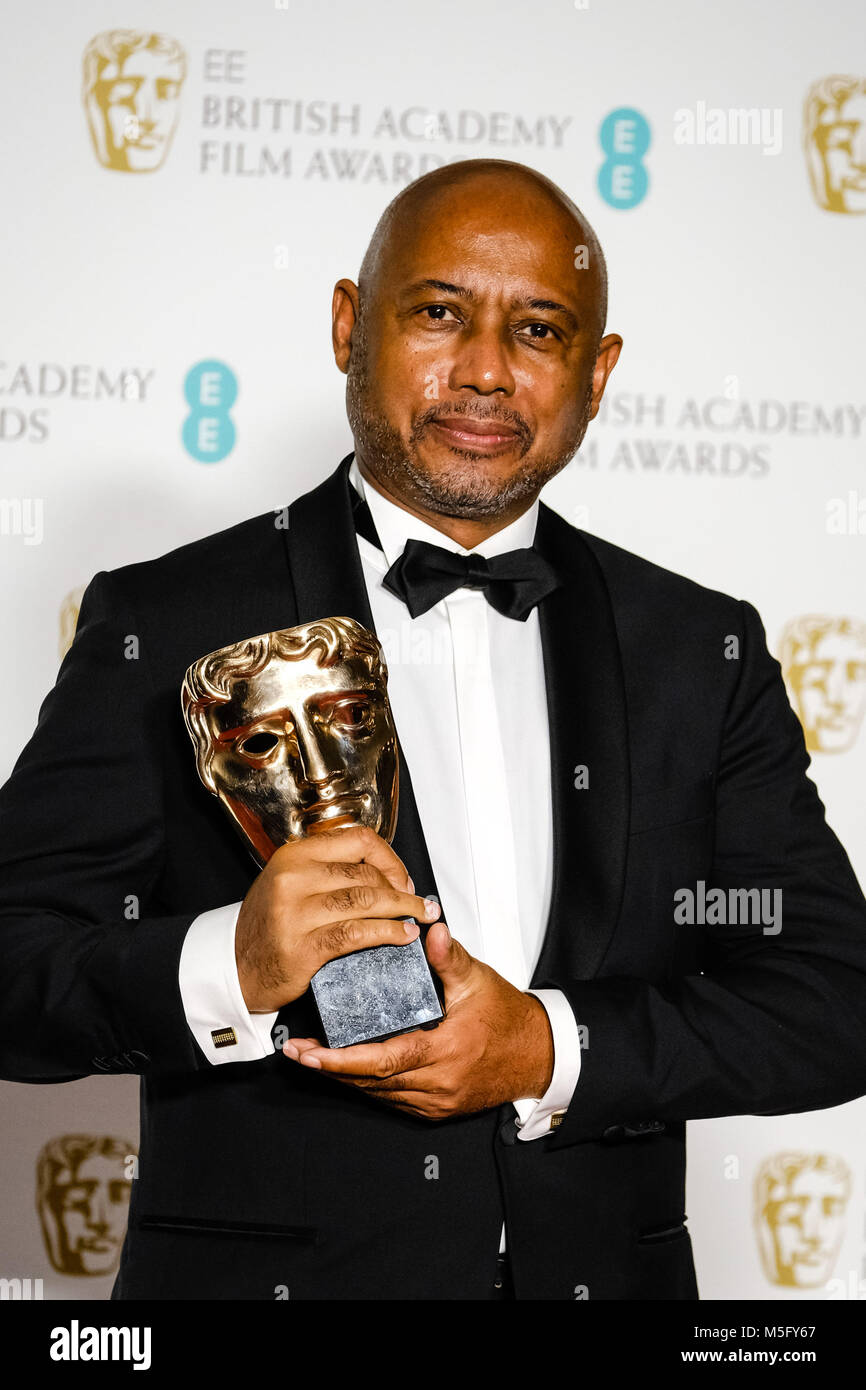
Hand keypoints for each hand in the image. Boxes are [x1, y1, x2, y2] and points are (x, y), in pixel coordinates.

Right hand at [235, 824, 440, 1011]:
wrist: (237, 968)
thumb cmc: (269, 926)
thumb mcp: (290, 883)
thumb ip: (329, 870)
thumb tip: (383, 870)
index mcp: (294, 856)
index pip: (358, 840)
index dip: (390, 858)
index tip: (403, 877)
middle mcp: (293, 878)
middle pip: (366, 873)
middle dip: (402, 889)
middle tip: (418, 902)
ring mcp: (296, 913)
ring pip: (366, 901)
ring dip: (402, 910)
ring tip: (419, 917)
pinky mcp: (304, 946)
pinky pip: (357, 933)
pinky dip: (388, 933)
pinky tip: (402, 936)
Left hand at [282, 920, 553, 1118]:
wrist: (537, 1054)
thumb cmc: (508, 1017)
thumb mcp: (479, 981)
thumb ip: (450, 957)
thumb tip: (431, 929)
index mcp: (444, 1052)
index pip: (382, 1061)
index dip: (341, 1060)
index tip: (310, 1052)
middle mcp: (437, 1085)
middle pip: (371, 1082)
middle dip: (330, 1068)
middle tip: (297, 1051)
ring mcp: (436, 1102)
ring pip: (379, 1094)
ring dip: (346, 1077)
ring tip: (312, 1057)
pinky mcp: (436, 1108)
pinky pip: (393, 1099)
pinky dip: (369, 1084)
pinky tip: (348, 1068)